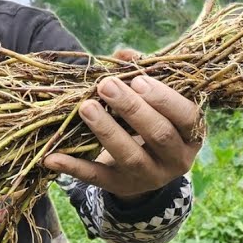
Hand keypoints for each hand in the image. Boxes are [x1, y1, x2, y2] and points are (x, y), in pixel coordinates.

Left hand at [43, 60, 203, 201]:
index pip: (186, 116)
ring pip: (130, 156)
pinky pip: (96, 178)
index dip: (164, 98)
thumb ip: (144, 76)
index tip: (138, 80)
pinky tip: (52, 157)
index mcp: (191, 134)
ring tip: (86, 107)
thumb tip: (125, 55)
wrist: (146, 169)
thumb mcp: (157, 102)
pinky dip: (73, 167)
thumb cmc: (152, 122)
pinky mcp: (120, 187)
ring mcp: (149, 177)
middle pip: (159, 134)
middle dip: (132, 108)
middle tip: (106, 85)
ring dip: (107, 130)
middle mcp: (176, 160)